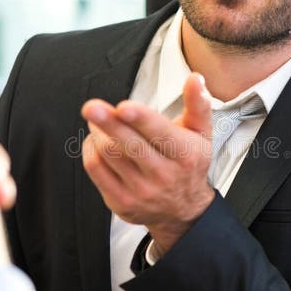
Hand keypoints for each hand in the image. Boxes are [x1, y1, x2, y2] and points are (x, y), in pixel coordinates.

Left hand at [81, 72, 214, 253]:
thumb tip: (195, 78)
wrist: (183, 211)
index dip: (140, 119)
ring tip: (98, 118)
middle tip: (92, 107)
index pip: (160, 134)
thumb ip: (198, 103)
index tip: (123, 107)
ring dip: (97, 131)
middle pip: (129, 145)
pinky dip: (90, 149)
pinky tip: (96, 140)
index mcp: (184, 154)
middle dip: (107, 123)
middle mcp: (163, 175)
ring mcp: (140, 191)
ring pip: (108, 155)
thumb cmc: (189, 164)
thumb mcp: (201, 133)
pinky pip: (96, 170)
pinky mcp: (121, 202)